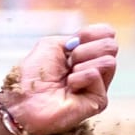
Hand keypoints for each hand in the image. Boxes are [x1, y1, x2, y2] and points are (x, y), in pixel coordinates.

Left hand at [2, 24, 119, 134]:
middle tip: (69, 61)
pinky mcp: (99, 101)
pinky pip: (97, 75)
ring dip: (82, 62)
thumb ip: (77, 38)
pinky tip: (70, 88)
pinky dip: (79, 77)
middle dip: (86, 48)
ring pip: (109, 61)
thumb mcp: (51, 46)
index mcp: (84, 54)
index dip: (91, 33)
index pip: (107, 35)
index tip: (72, 42)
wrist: (23, 100)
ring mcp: (98, 86)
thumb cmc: (32, 75)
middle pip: (111, 46)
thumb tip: (103, 37)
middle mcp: (95, 69)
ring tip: (67, 76)